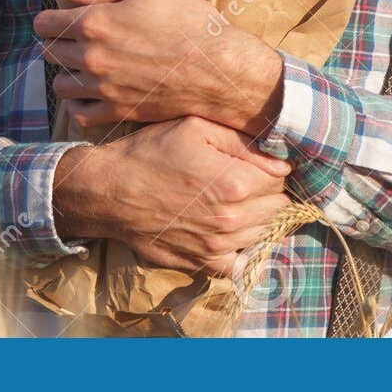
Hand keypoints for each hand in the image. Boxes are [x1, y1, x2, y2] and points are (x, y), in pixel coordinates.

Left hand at [33, 0, 284, 133]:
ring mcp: (103, 89)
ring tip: (86, 66)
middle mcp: (92, 58)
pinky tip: (94, 93)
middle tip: (78, 39)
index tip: (61, 17)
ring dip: (68, 74)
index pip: (44, 24)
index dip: (50, 18)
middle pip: (48, 52)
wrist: (219, 69)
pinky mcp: (118, 112)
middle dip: (58, 43)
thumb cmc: (189, 22)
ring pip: (59, 86)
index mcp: (94, 22)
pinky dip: (81, 105)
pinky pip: (80, 115)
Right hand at [52, 115, 292, 274]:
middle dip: (270, 191)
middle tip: (248, 178)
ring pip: (265, 233)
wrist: (109, 191)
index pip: (282, 177)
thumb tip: (280, 158)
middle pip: (279, 206)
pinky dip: (241, 246)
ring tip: (236, 201)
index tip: (261, 160)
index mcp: (233, 182)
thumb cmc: (150, 153)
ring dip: (259, 217)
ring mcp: (217, 246)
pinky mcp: (203, 263)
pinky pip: (240, 261)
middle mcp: (231, 219)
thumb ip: (242, 141)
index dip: (274, 165)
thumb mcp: (194, 128)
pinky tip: (228, 229)